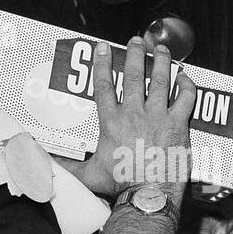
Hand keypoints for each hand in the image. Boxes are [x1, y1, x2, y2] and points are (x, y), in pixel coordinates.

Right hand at [64, 37, 196, 196]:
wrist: (147, 192)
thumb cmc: (120, 184)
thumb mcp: (88, 173)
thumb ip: (67, 166)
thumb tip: (46, 164)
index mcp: (111, 121)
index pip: (103, 85)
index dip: (102, 64)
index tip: (103, 47)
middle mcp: (134, 113)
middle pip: (133, 76)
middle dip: (135, 54)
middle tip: (137, 41)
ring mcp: (157, 117)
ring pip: (160, 81)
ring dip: (161, 62)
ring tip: (161, 49)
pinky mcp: (178, 125)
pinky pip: (185, 98)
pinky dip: (186, 85)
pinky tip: (185, 77)